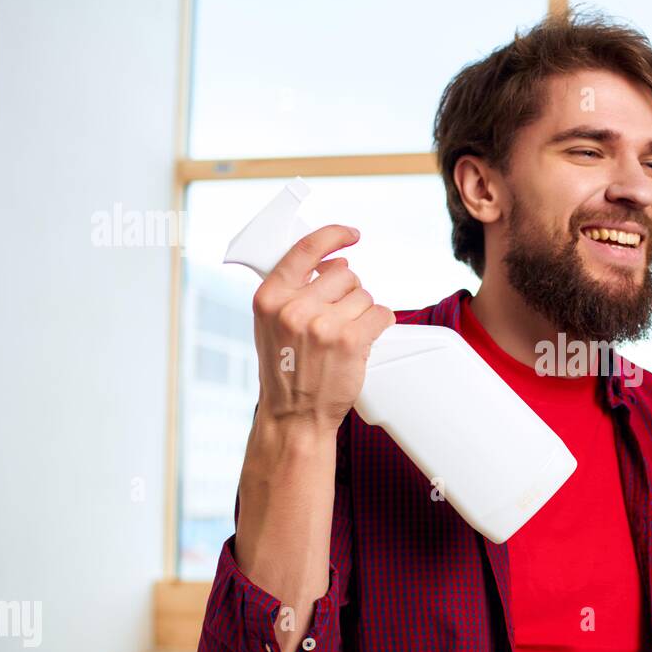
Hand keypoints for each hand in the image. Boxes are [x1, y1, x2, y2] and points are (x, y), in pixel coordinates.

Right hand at [250, 225, 395, 434]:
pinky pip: (382, 314)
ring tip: (342, 338)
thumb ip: (293, 291)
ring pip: (365, 296)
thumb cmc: (285, 370)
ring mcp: (323, 324)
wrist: (293, 416)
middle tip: (336, 321)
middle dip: (349, 294)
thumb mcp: (271, 324)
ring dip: (362, 314)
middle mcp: (294, 307)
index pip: (306, 249)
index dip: (333, 236)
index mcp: (270, 297)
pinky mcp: (351, 341)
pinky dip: (379, 325)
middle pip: (345, 275)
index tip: (350, 235)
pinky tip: (362, 341)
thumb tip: (332, 263)